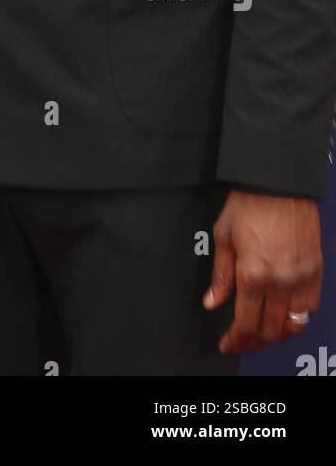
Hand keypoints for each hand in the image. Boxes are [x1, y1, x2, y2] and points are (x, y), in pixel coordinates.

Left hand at [203, 190, 322, 353]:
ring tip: (263, 333)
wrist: (278, 182)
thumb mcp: (223, 237)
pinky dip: (298, 317)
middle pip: (270, 330)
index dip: (235, 339)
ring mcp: (301, 278)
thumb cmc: (248, 204)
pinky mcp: (316, 270)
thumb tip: (212, 303)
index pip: (246, 323)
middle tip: (242, 342)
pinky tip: (284, 314)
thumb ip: (220, 276)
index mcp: (252, 274)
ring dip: (277, 334)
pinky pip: (310, 307)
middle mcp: (280, 282)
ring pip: (294, 325)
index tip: (227, 344)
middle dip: (253, 342)